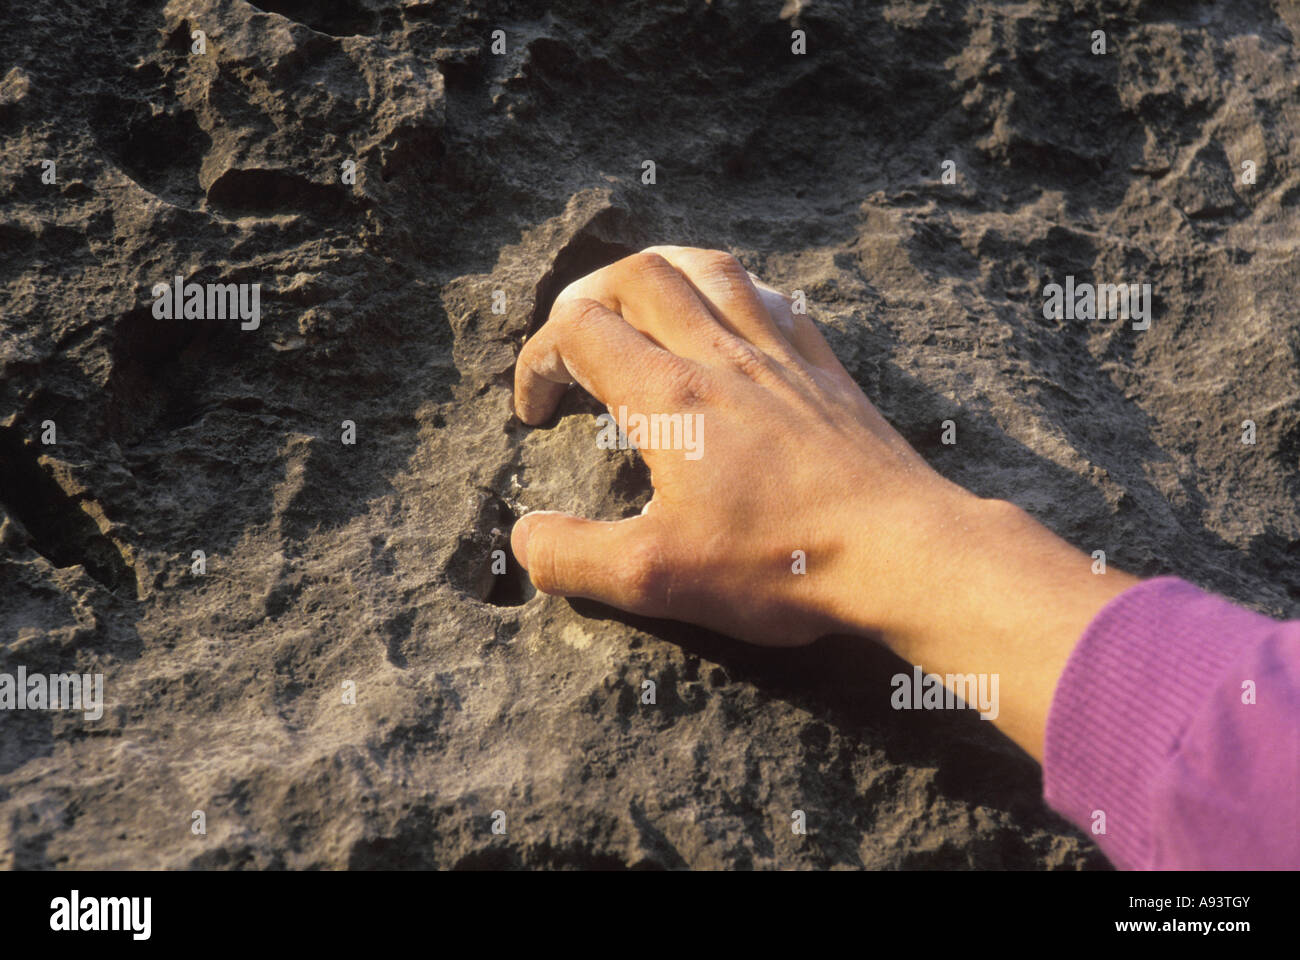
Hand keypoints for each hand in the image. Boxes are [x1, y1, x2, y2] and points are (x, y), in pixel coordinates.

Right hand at [511, 246, 1137, 759]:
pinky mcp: (824, 368)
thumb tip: (523, 540)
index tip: (536, 412)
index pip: (578, 333)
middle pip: (637, 275)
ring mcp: (779, 354)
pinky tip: (733, 318)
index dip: (538, 360)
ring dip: (658, 271)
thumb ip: (574, 556)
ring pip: (708, 267)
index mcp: (669, 398)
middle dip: (586, 295)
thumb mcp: (655, 578)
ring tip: (637, 300)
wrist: (901, 552)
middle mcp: (720, 356)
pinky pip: (772, 297)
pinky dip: (733, 290)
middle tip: (572, 340)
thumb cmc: (780, 564)